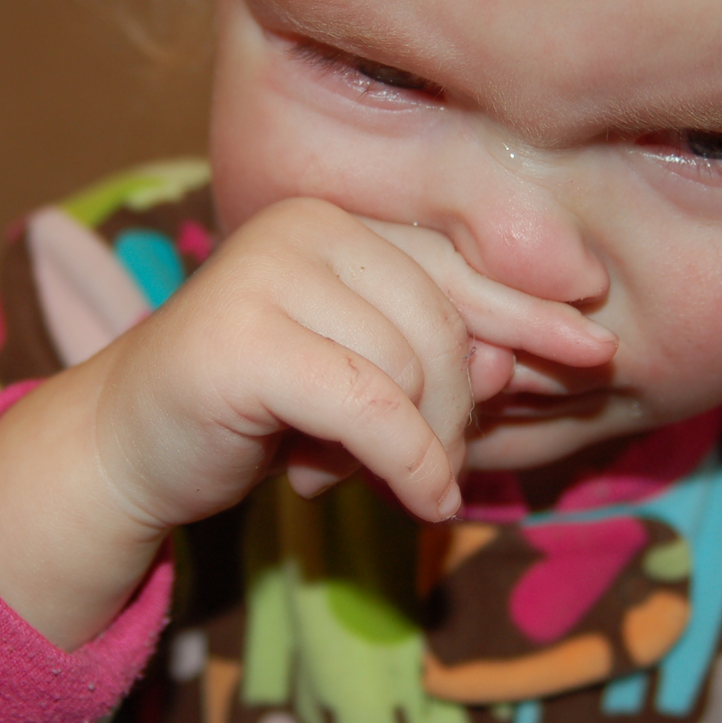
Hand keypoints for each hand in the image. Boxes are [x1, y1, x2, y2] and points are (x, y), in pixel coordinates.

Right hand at [0, 197, 614, 647]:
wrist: (127, 446)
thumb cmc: (252, 407)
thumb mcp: (357, 375)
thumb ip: (432, 358)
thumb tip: (518, 366)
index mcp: (334, 221)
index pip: (452, 267)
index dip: (526, 312)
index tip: (594, 348)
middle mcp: (301, 229)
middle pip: (442, 324)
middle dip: (459, 409)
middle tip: (433, 464)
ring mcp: (264, 275)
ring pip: (411, 369)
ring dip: (424, 446)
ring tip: (380, 474)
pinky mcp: (241, 341)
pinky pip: (371, 407)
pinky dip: (409, 463)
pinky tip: (421, 501)